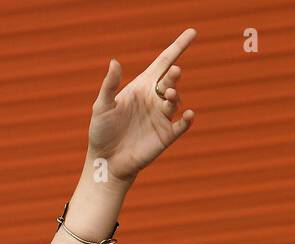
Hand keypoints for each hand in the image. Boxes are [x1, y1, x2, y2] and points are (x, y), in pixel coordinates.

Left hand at [87, 28, 197, 184]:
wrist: (105, 161)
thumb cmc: (101, 132)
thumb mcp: (102, 107)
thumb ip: (109, 86)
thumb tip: (114, 61)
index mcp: (141, 87)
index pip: (163, 62)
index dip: (177, 47)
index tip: (192, 32)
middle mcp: (154, 99)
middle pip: (171, 80)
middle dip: (174, 75)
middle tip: (173, 72)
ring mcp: (162, 116)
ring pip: (176, 100)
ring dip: (175, 95)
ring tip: (169, 93)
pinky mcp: (166, 135)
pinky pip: (181, 124)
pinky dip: (186, 119)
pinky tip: (188, 114)